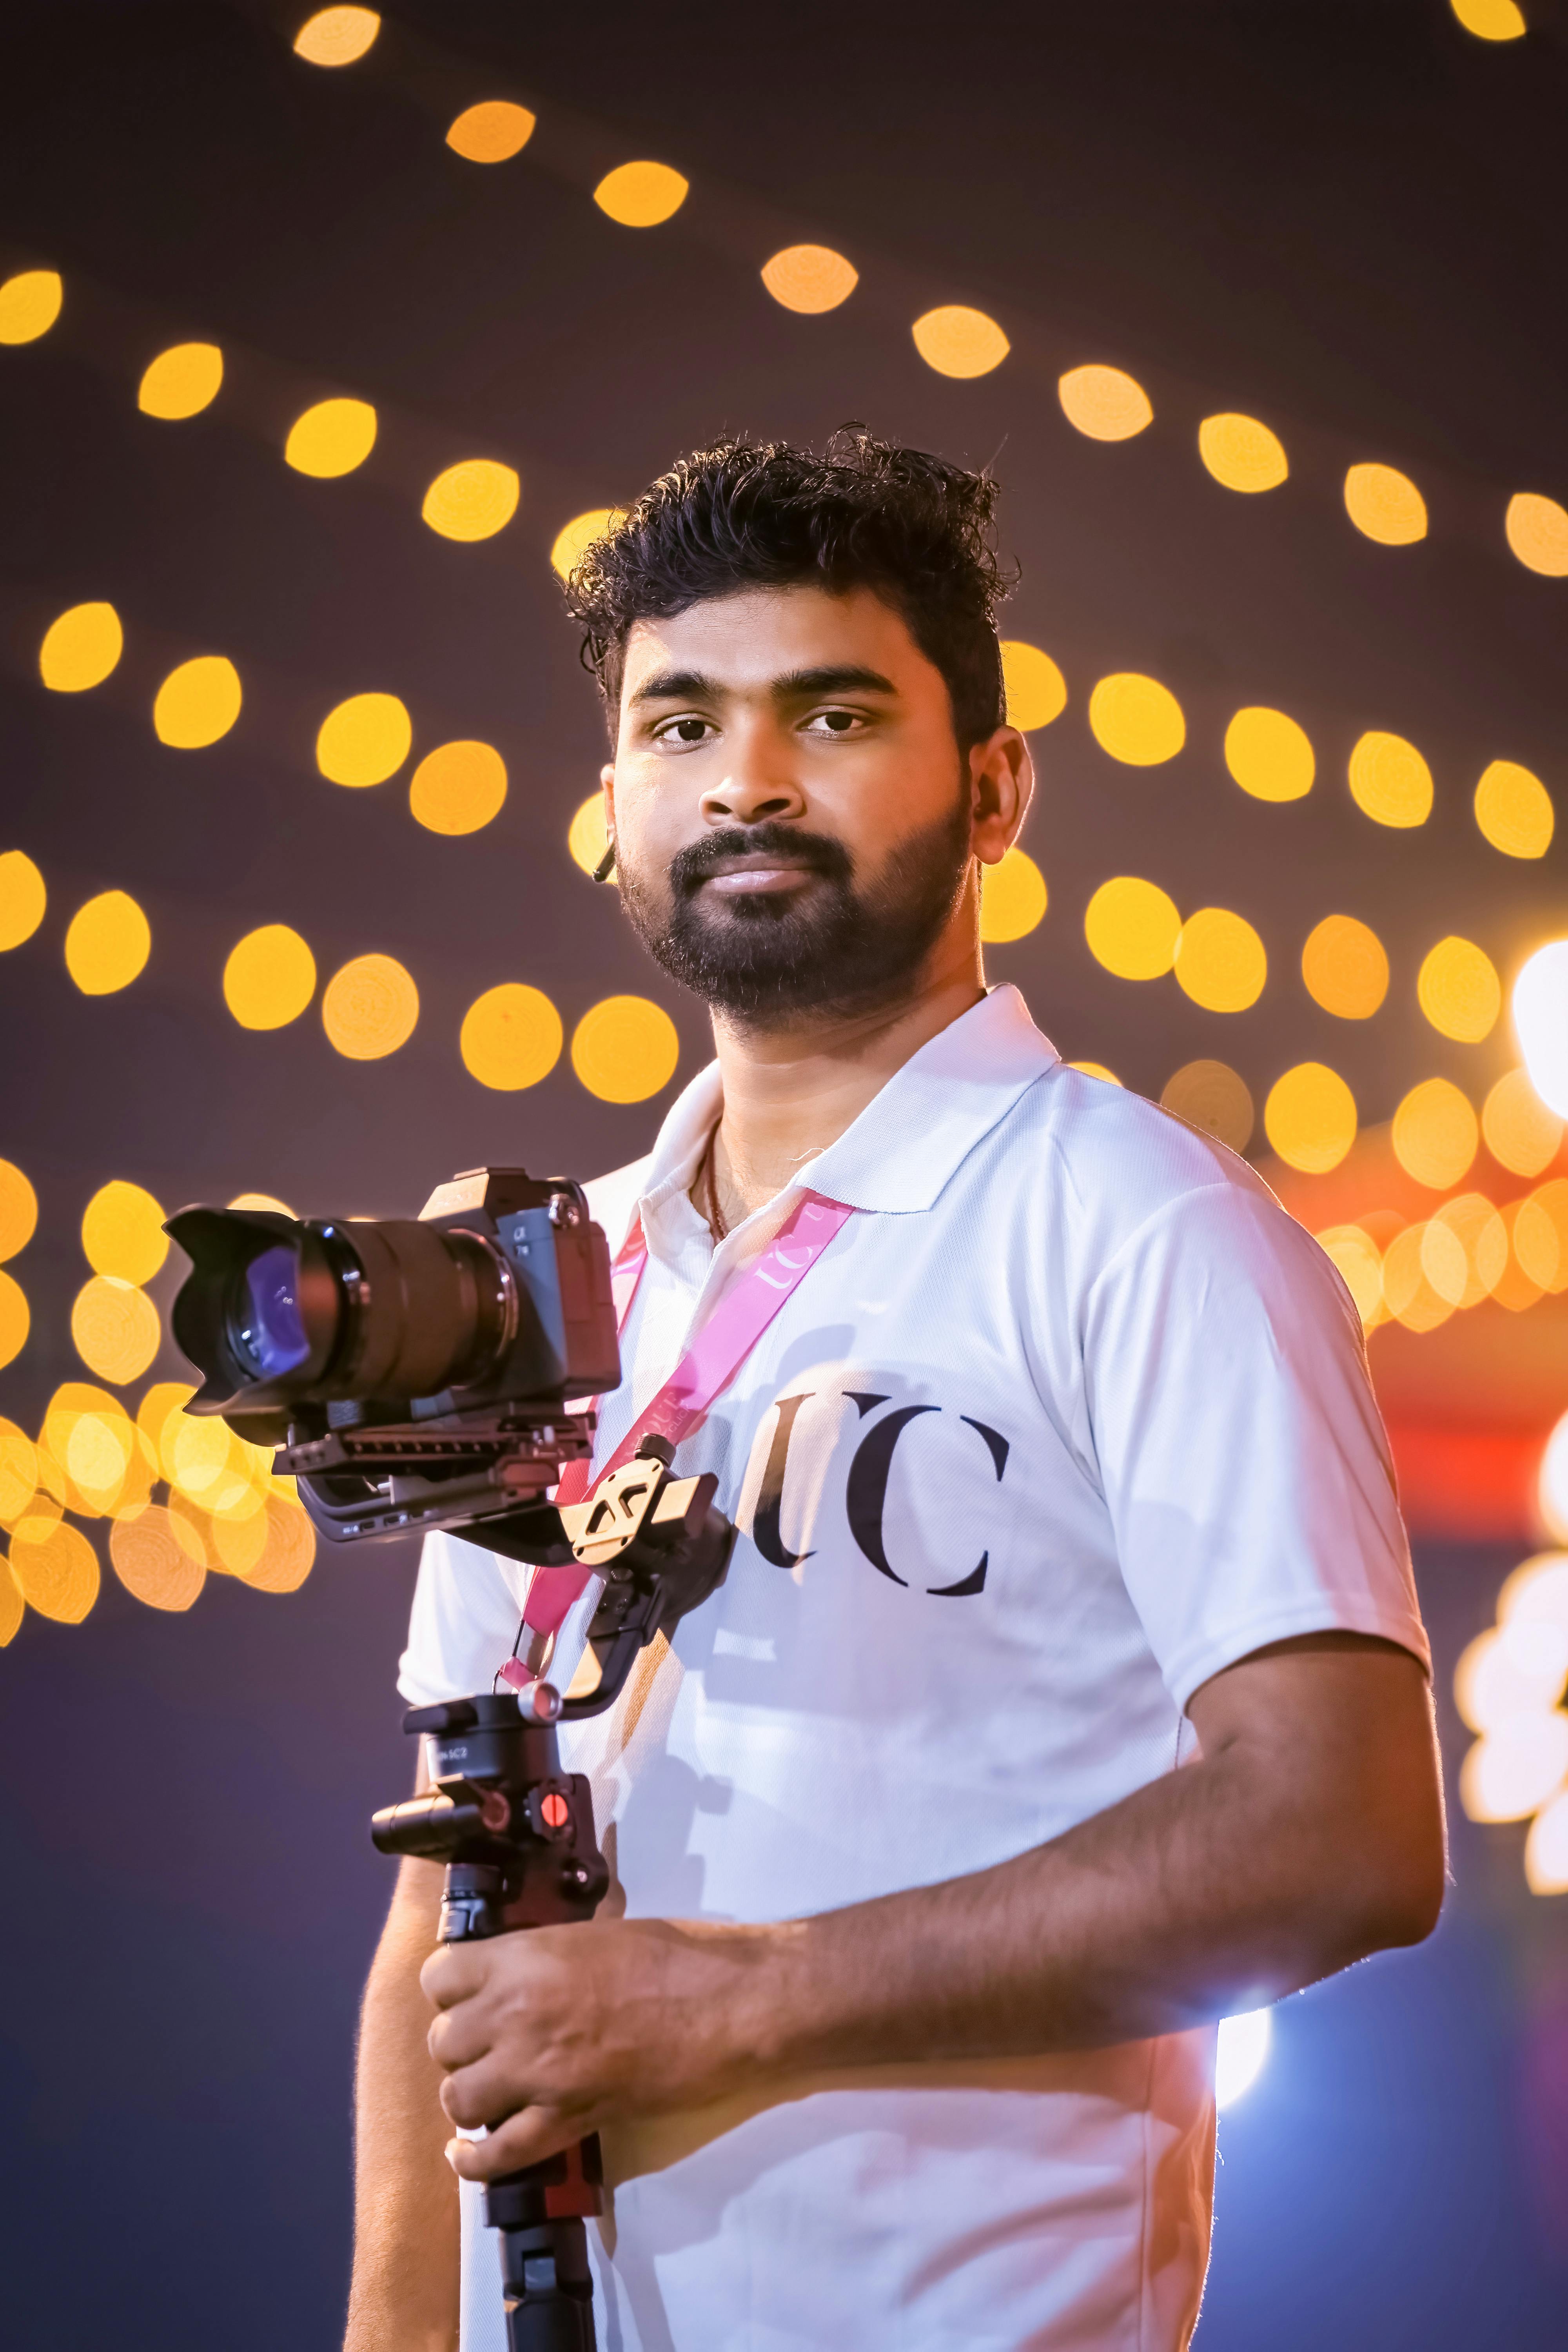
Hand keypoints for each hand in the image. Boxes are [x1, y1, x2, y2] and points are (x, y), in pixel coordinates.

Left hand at [420, 1916, 784, 2180]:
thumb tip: (526, 1965)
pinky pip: (496, 2156)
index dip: (451, 1988)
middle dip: (463, 2044)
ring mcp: (537, 2073)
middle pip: (444, 2042)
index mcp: (523, 1957)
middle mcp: (515, 2015)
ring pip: (458, 2099)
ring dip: (471, 2095)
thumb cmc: (676, 1955)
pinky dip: (474, 2163)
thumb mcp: (598, 1931)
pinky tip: (467, 2154)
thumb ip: (547, 1954)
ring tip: (495, 2088)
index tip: (470, 1994)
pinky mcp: (566, 2121)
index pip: (438, 1977)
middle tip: (492, 2043)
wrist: (727, 2003)